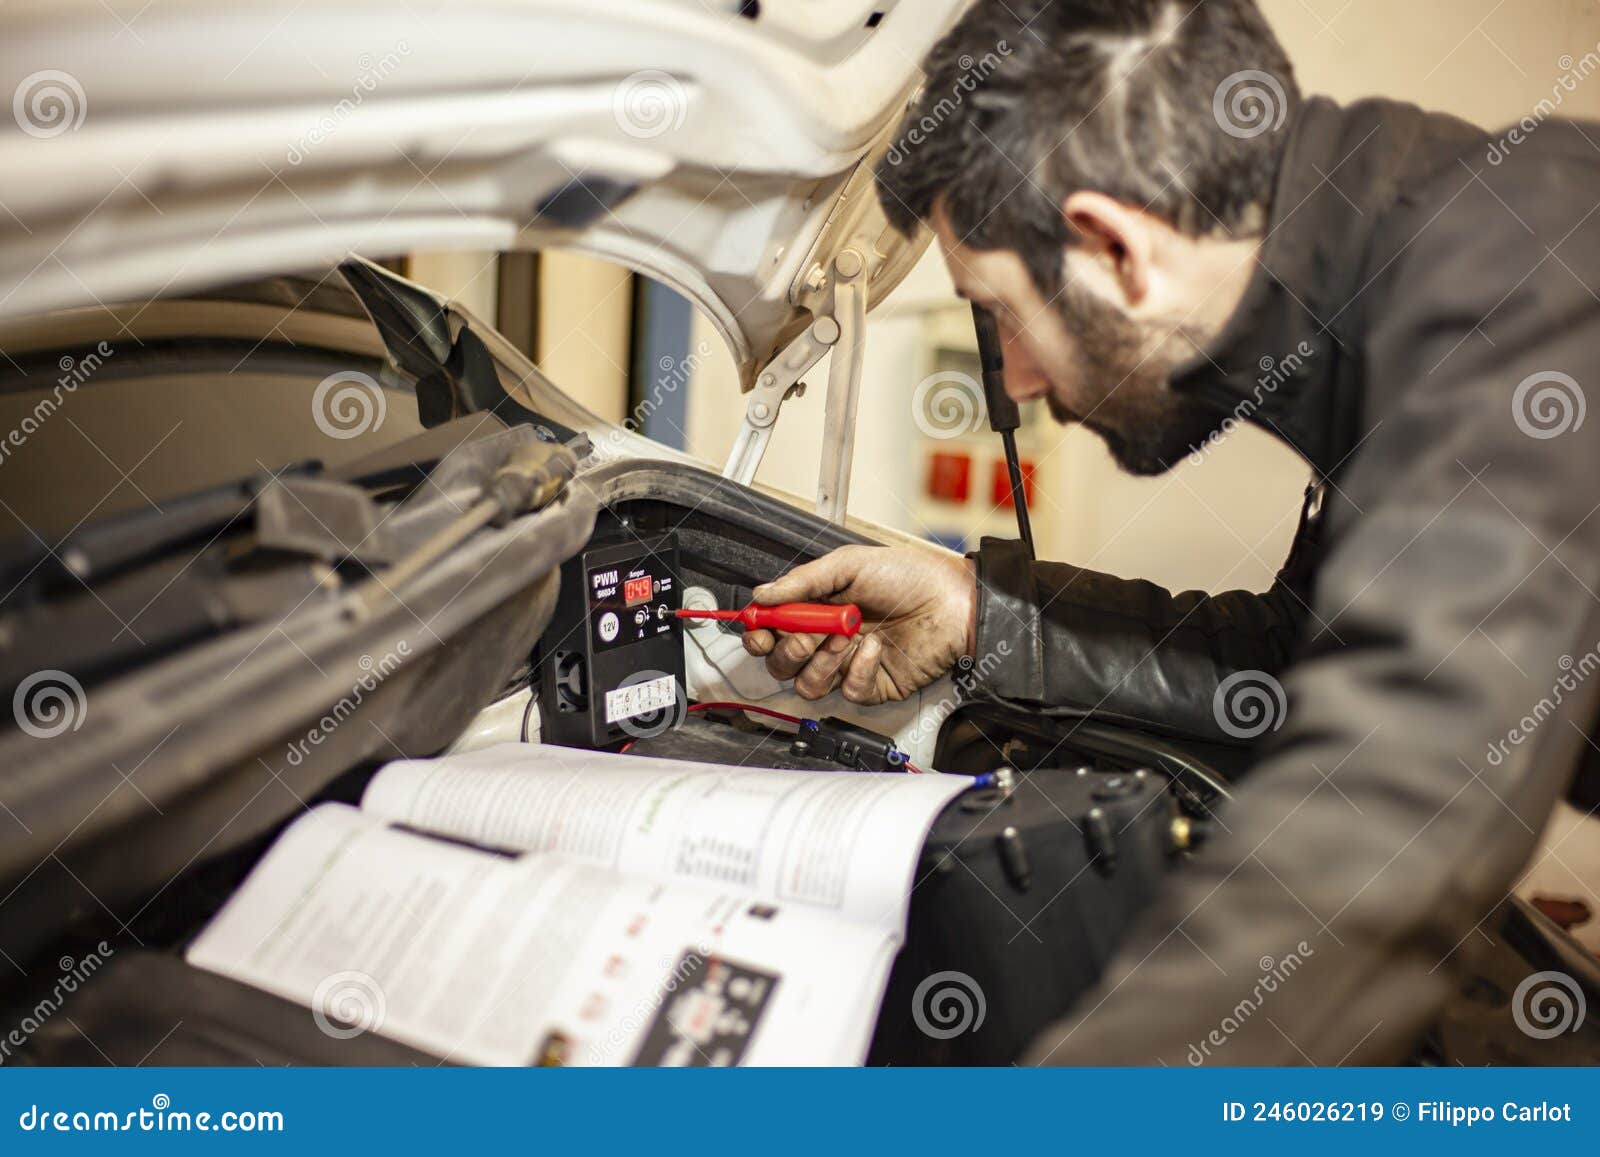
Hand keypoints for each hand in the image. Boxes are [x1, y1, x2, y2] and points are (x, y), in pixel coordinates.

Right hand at [742, 544, 975, 704]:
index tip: (759, 630)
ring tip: (845, 637)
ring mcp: (848, 664)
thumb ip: (802, 582)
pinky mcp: (872, 685)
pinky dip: (857, 671)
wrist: (952, 600)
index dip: (759, 634)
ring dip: (821, 663)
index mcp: (816, 609)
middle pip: (782, 664)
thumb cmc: (909, 576)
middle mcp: (827, 639)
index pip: (772, 631)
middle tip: (804, 636)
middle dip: (786, 652)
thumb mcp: (849, 565)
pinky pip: (847, 692)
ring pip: (808, 684)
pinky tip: (874, 649)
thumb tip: (762, 594)